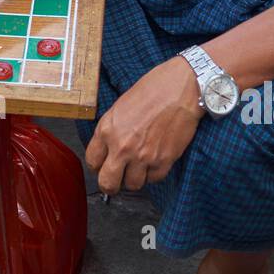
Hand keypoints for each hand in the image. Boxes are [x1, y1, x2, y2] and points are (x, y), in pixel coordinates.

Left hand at [84, 56, 204, 193]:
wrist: (181, 89)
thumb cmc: (153, 90)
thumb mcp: (121, 106)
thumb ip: (112, 130)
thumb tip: (108, 148)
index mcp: (107, 130)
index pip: (92, 162)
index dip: (97, 165)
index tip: (103, 164)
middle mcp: (122, 146)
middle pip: (107, 183)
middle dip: (110, 183)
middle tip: (116, 178)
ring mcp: (143, 156)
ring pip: (132, 185)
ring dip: (134, 177)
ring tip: (138, 165)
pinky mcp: (164, 161)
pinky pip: (153, 179)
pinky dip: (153, 173)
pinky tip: (154, 159)